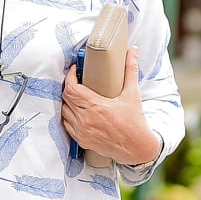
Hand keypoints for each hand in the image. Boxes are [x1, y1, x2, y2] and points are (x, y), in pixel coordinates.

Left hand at [60, 49, 158, 163]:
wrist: (136, 149)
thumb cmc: (135, 121)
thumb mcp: (133, 94)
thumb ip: (130, 70)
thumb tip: (132, 51)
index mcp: (96, 106)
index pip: (71, 88)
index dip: (69, 76)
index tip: (74, 69)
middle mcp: (86, 119)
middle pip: (66, 98)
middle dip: (69, 86)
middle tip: (77, 79)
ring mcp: (82, 131)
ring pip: (64, 111)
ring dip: (68, 101)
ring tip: (77, 94)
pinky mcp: (81, 140)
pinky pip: (67, 124)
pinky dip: (69, 116)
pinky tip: (77, 110)